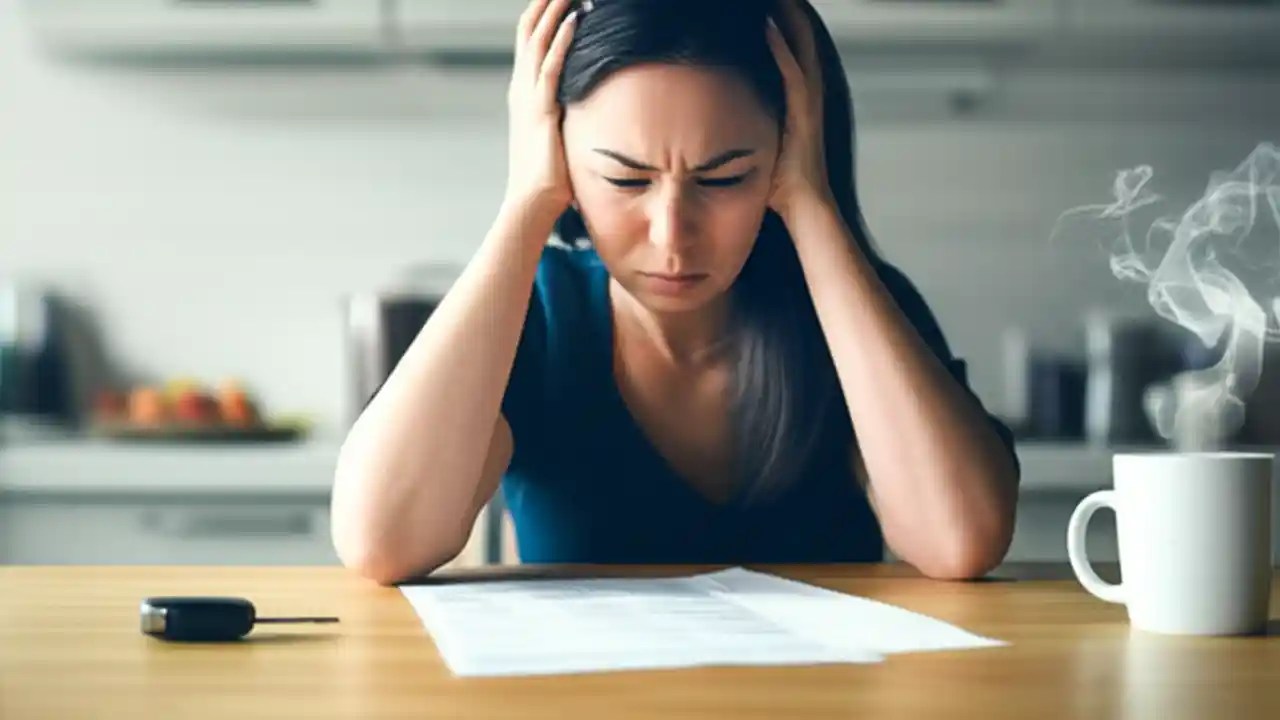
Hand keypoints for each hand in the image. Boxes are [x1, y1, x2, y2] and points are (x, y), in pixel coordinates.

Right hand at [503, 0, 578, 216]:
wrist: (531, 202)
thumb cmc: (548, 176)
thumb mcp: (555, 135)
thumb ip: (564, 115)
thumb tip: (584, 107)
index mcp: (523, 92)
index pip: (530, 40)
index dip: (542, 14)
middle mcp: (521, 88)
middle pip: (530, 30)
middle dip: (546, 3)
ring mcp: (528, 98)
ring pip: (539, 41)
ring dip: (555, 11)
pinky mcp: (541, 111)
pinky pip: (551, 67)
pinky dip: (562, 41)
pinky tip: (575, 21)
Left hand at [766, 1, 833, 220]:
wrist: (803, 206)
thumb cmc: (781, 182)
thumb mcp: (765, 143)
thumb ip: (751, 125)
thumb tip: (723, 121)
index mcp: (799, 99)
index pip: (793, 50)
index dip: (784, 25)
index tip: (768, 3)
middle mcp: (807, 95)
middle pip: (800, 40)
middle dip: (790, 13)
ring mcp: (807, 103)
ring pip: (800, 49)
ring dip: (787, 20)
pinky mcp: (802, 114)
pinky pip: (792, 74)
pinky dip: (780, 50)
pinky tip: (767, 28)